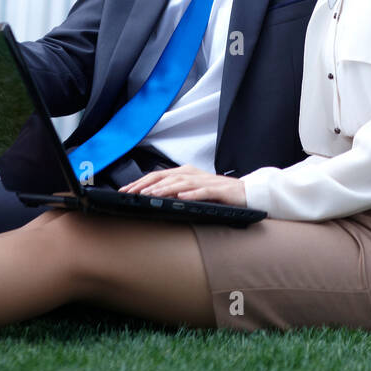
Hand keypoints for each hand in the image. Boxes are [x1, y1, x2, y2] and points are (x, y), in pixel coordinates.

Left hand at [120, 165, 246, 206]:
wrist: (244, 193)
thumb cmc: (217, 193)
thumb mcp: (192, 190)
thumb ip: (175, 191)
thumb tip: (152, 197)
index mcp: (185, 172)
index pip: (158, 176)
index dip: (141, 182)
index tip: (126, 190)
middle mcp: (192, 174)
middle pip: (166, 178)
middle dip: (147, 185)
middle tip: (131, 193)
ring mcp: (205, 181)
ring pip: (181, 183)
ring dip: (164, 189)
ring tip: (151, 195)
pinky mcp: (218, 190)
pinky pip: (203, 192)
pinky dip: (191, 194)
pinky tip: (181, 198)